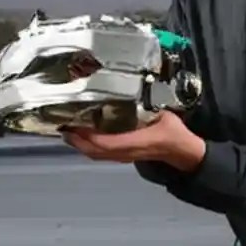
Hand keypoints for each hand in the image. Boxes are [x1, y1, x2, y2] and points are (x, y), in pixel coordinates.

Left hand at [61, 110, 205, 171]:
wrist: (181, 151)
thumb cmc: (174, 133)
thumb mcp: (164, 114)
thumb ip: (149, 104)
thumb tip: (135, 89)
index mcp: (137, 142)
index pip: (107, 143)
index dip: (89, 136)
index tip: (75, 124)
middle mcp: (126, 153)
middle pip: (95, 152)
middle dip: (77, 141)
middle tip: (63, 126)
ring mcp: (124, 157)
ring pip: (96, 154)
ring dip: (80, 144)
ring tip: (70, 129)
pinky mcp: (123, 156)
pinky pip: (101, 154)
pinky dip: (88, 146)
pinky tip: (84, 135)